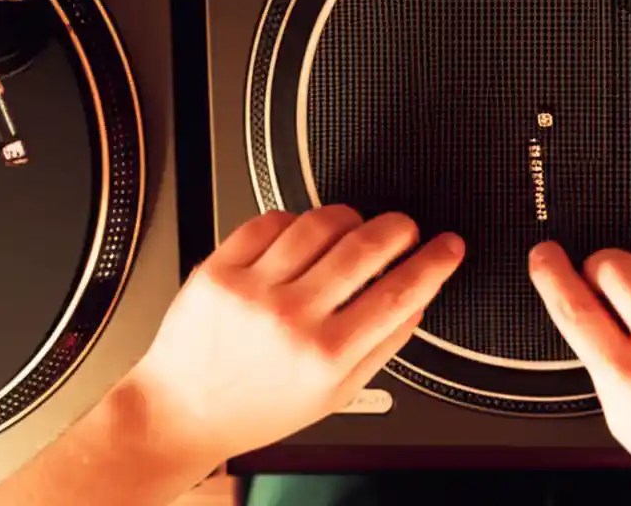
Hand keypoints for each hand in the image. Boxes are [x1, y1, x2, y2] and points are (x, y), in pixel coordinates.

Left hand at [123, 206, 463, 465]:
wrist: (181, 412)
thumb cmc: (257, 407)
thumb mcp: (335, 394)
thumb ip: (383, 346)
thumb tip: (417, 300)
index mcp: (326, 355)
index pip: (399, 293)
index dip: (435, 262)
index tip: (449, 246)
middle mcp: (290, 318)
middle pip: (366, 246)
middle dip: (400, 227)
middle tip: (406, 230)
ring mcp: (252, 290)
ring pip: (321, 222)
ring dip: (351, 218)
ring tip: (354, 230)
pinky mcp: (219, 269)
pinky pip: (272, 220)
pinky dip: (297, 219)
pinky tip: (302, 237)